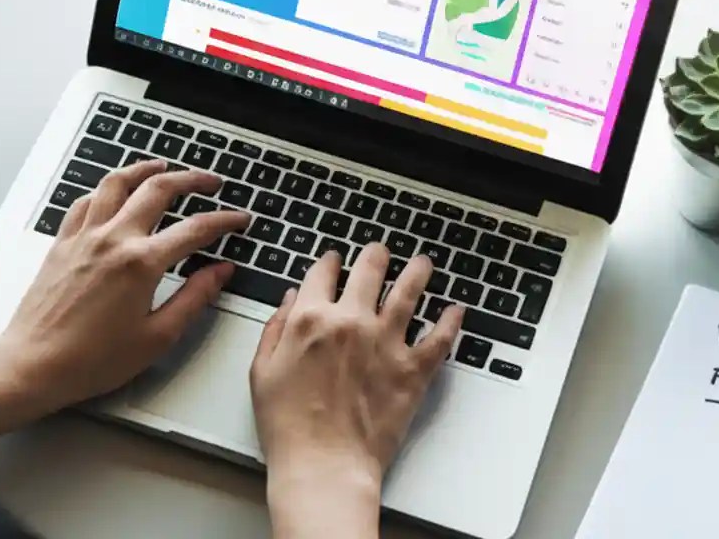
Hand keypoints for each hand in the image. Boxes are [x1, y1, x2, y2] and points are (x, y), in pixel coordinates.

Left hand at [0, 160, 248, 411]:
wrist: (33, 365)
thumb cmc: (92, 359)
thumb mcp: (158, 336)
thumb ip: (194, 297)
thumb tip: (220, 272)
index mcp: (141, 263)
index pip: (196, 229)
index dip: (224, 220)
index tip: (239, 219)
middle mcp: (113, 240)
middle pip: (158, 189)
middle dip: (191, 180)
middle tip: (211, 182)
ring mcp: (84, 238)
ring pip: (117, 183)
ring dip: (145, 170)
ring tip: (162, 166)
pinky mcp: (63, 244)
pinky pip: (85, 202)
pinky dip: (105, 190)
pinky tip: (114, 192)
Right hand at [250, 244, 462, 537]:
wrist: (323, 464)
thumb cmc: (289, 427)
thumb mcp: (262, 372)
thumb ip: (276, 329)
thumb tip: (291, 299)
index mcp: (310, 319)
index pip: (323, 272)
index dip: (330, 262)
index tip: (335, 261)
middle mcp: (351, 321)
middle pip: (370, 268)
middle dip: (376, 255)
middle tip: (381, 253)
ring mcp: (386, 342)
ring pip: (409, 290)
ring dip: (418, 271)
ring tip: (424, 263)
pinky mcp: (413, 368)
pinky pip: (440, 336)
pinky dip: (451, 320)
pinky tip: (456, 310)